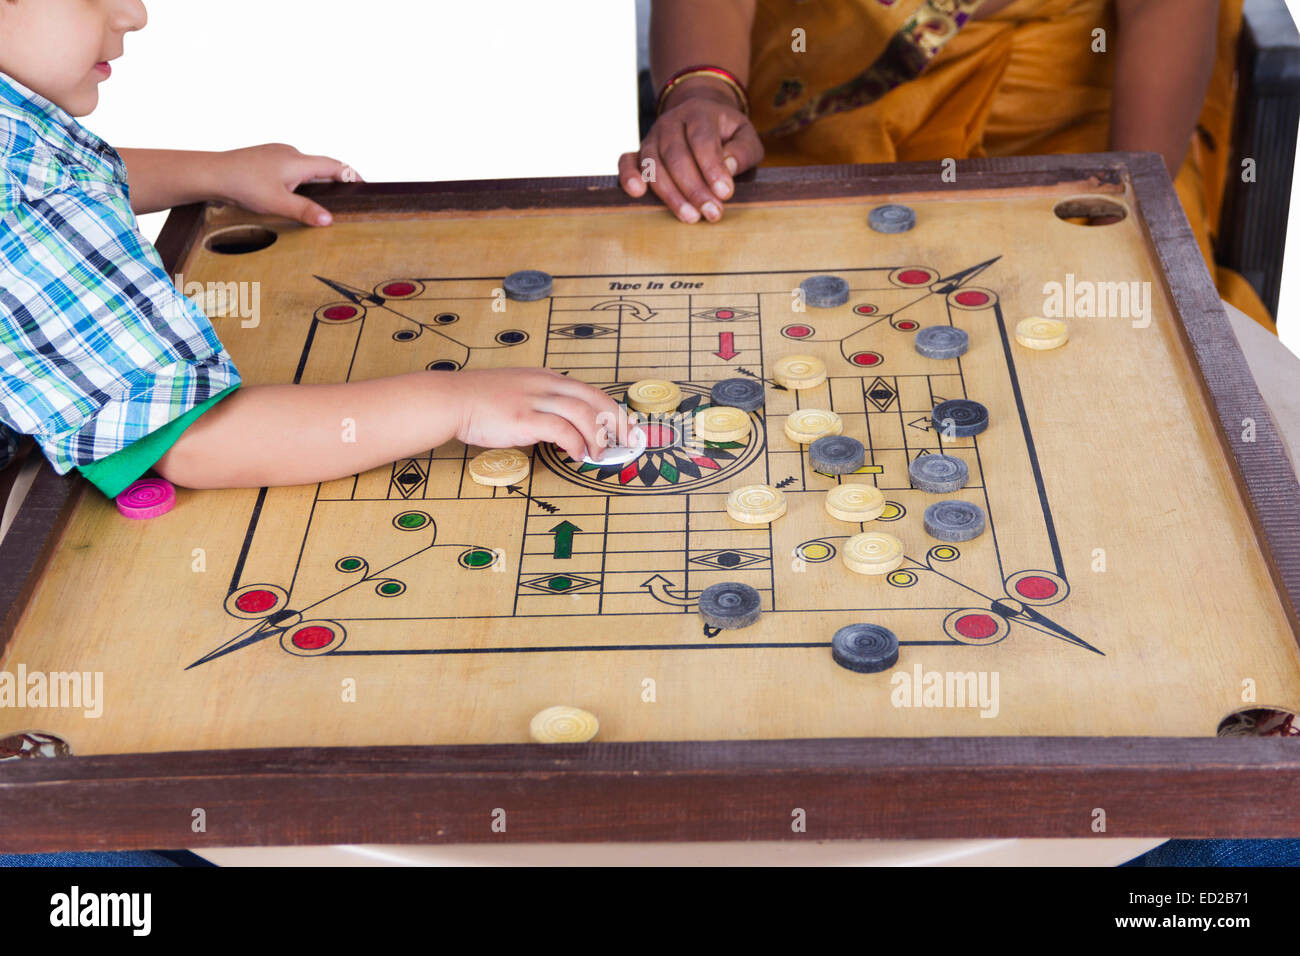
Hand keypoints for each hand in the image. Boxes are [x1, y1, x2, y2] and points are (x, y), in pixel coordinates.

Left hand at [214, 143, 362, 226]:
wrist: (210, 172)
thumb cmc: (242, 185)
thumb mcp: (277, 203)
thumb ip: (305, 211)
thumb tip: (329, 220)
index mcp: (298, 161)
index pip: (335, 166)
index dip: (352, 175)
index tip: (364, 185)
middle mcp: (290, 152)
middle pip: (321, 166)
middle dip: (335, 180)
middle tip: (344, 198)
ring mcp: (276, 153)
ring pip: (304, 167)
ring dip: (314, 181)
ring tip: (318, 200)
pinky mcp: (265, 157)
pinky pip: (290, 167)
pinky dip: (298, 179)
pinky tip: (290, 193)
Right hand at [444, 368, 633, 462]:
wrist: (452, 399)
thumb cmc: (480, 400)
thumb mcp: (518, 391)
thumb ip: (541, 402)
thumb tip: (562, 425)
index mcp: (546, 377)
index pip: (590, 391)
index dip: (611, 410)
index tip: (623, 428)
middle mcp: (545, 384)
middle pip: (595, 399)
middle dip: (616, 422)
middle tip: (626, 442)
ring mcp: (535, 399)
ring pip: (583, 413)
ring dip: (597, 437)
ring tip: (599, 454)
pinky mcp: (524, 418)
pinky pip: (562, 430)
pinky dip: (576, 444)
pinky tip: (577, 455)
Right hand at [618, 83, 763, 222]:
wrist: (699, 116)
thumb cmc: (725, 133)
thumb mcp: (745, 135)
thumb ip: (743, 151)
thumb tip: (729, 167)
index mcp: (699, 114)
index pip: (702, 140)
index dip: (712, 168)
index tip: (725, 193)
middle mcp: (671, 122)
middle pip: (676, 156)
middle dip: (694, 189)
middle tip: (711, 213)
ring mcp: (652, 137)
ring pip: (654, 165)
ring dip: (670, 194)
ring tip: (690, 217)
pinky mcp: (639, 152)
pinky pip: (626, 162)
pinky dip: (629, 176)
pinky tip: (637, 193)